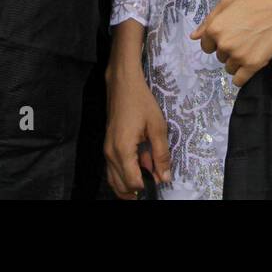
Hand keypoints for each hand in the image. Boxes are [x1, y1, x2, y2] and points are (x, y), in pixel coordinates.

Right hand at [103, 61, 171, 198]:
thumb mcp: (157, 127)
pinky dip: (125, 173)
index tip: (160, 178)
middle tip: (154, 179)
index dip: (148, 185)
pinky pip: (113, 168)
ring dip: (130, 183)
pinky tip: (140, 164)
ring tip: (148, 175)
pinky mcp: (107, 146)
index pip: (133, 182)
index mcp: (122, 150)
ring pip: (114, 179)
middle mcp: (110, 154)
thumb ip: (161, 154)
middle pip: (120, 186)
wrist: (122, 83)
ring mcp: (106, 150)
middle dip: (138, 188)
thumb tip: (165, 177)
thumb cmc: (141, 101)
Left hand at [190, 0, 271, 87]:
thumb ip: (209, 20)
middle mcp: (223, 44)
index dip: (217, 41)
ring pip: (229, 68)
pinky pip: (239, 81)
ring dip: (237, 61)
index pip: (206, 46)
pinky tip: (249, 66)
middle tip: (244, 37)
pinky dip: (242, 76)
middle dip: (229, 49)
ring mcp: (238, 56)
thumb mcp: (227, 2)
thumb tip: (194, 37)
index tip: (231, 35)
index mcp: (214, 28)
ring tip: (250, 48)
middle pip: (219, 56)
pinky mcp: (254, 64)